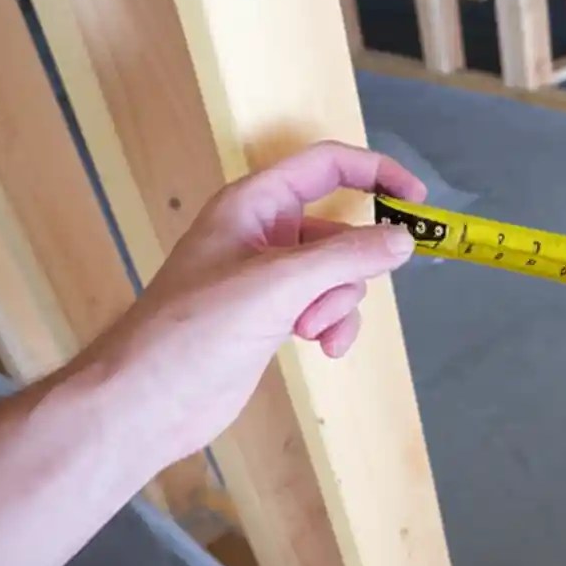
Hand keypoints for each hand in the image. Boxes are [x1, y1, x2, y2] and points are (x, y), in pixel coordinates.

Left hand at [94, 141, 424, 462]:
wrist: (148, 400)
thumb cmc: (199, 327)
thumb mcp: (282, 283)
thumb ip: (349, 257)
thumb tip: (404, 240)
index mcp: (255, 204)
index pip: (327, 166)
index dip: (376, 173)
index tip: (417, 200)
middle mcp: (263, 233)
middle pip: (339, 230)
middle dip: (350, 267)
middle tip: (344, 292)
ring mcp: (268, 278)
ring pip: (338, 274)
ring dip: (338, 303)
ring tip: (311, 330)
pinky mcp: (272, 316)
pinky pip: (325, 306)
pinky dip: (333, 325)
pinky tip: (322, 348)